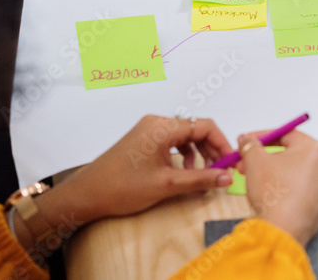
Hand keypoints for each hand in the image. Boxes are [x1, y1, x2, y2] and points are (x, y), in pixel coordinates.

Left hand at [41, 115, 233, 223]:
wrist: (86, 194)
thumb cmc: (122, 187)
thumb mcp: (166, 185)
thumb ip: (200, 179)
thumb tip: (226, 178)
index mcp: (163, 127)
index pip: (204, 126)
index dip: (222, 143)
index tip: (231, 162)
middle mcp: (157, 123)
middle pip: (196, 128)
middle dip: (212, 149)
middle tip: (222, 170)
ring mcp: (149, 130)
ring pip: (185, 135)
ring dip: (199, 152)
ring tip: (205, 173)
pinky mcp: (143, 140)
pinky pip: (173, 140)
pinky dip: (185, 153)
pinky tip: (185, 170)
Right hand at [238, 130, 317, 245]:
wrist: (283, 230)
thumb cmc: (274, 192)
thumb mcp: (255, 161)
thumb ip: (250, 145)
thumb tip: (247, 139)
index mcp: (313, 150)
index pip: (286, 134)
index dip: (263, 136)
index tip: (249, 141)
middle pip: (290, 155)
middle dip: (265, 158)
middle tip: (247, 164)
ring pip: (295, 174)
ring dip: (275, 174)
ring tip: (256, 181)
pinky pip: (301, 193)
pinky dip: (286, 191)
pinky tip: (271, 199)